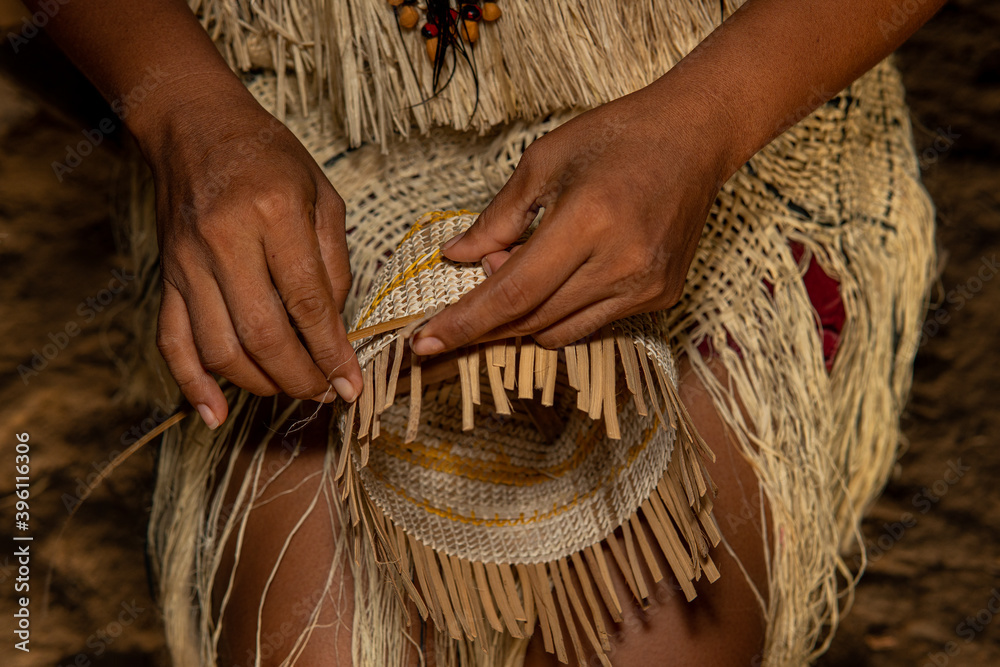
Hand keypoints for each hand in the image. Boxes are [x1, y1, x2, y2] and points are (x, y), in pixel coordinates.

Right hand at [145, 88, 362, 428]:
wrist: (195, 127)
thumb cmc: (270, 159)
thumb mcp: (322, 196)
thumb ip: (334, 263)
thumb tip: (337, 329)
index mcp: (273, 214)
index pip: (307, 302)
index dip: (331, 352)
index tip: (351, 385)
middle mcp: (224, 241)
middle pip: (262, 335)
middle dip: (299, 377)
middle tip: (324, 393)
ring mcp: (188, 263)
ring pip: (219, 348)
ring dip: (259, 384)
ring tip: (291, 390)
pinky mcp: (166, 276)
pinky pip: (172, 341)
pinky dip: (191, 384)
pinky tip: (214, 415)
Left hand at [411, 82, 737, 354]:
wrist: (695, 136)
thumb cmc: (616, 137)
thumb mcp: (544, 161)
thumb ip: (497, 218)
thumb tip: (457, 258)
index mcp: (588, 221)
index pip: (512, 293)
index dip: (464, 323)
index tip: (425, 343)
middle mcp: (621, 263)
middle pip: (532, 320)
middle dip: (485, 322)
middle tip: (461, 301)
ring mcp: (646, 285)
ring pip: (560, 332)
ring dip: (522, 319)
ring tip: (518, 269)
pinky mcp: (662, 295)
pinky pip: (592, 324)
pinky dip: (559, 313)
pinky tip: (557, 277)